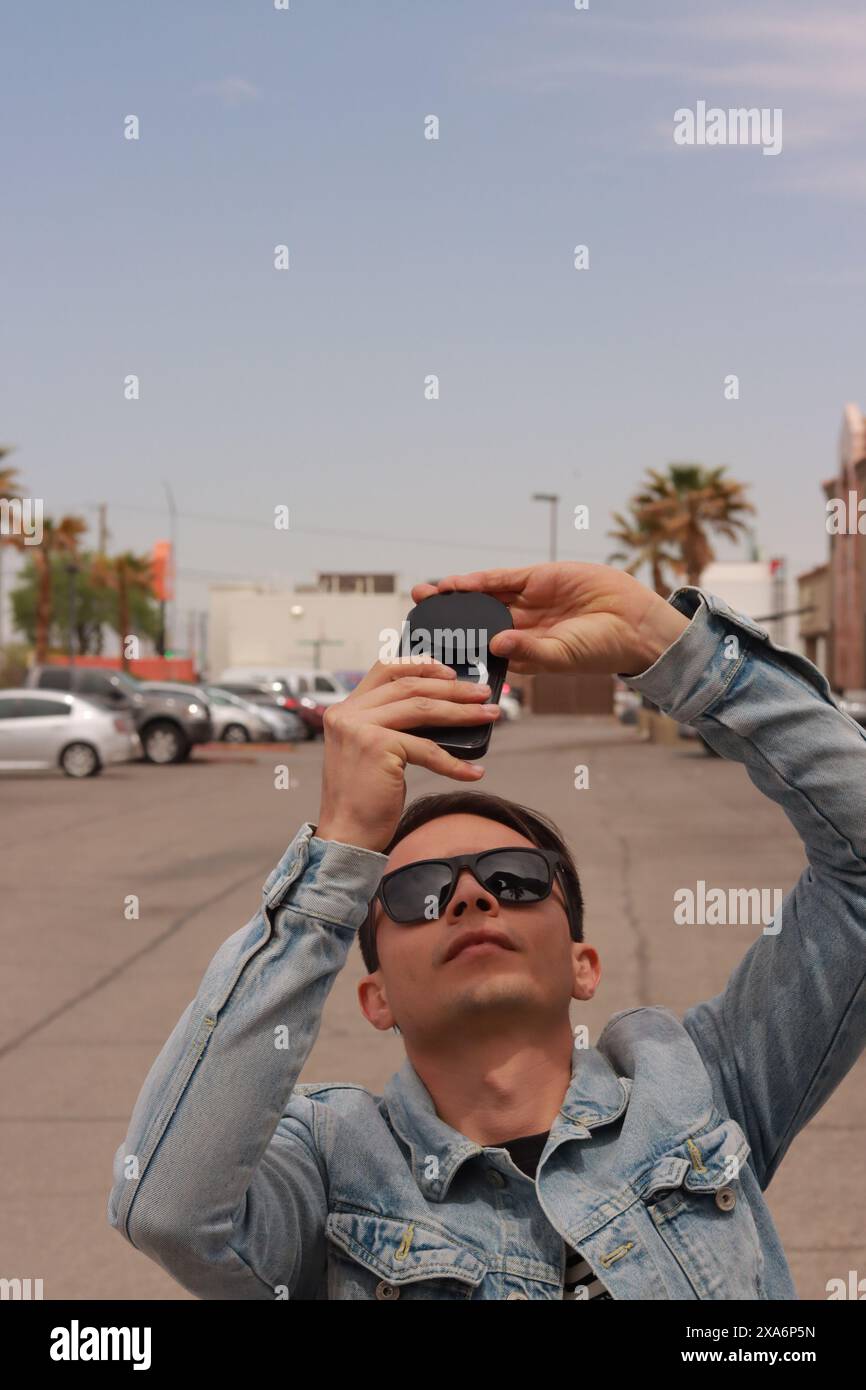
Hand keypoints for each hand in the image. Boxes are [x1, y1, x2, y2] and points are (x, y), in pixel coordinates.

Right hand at [315, 657, 500, 851]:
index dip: (420, 665)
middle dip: (453, 688)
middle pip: (410, 687)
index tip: (450, 671)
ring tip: (489, 715)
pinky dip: (455, 762)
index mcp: (345, 709)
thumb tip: (439, 711)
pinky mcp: (377, 747)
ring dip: (462, 712)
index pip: (384, 669)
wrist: (345, 835)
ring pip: (422, 708)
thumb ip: (389, 726)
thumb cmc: (363, 799)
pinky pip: (428, 749)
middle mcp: (348, 713)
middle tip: (484, 694)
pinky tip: (474, 771)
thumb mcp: (370, 751)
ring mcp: (360, 728)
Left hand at [411, 562, 689, 675]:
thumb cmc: (601, 649)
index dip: (454, 648)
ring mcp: (528, 602)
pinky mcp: (538, 579)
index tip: (425, 651)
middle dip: (444, 619)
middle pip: (472, 622)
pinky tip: (455, 583)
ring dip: (453, 596)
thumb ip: (528, 650)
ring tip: (423, 595)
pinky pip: (501, 579)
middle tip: (413, 616)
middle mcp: (520, 628)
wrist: (635, 622)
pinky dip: (478, 581)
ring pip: (481, 598)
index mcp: (522, 654)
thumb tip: (494, 644)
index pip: (479, 650)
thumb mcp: (562, 655)